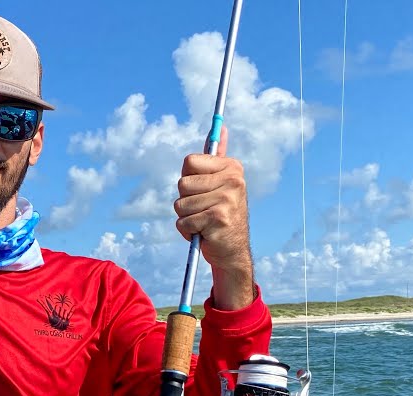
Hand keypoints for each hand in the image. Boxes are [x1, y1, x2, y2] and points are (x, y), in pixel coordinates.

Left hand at [173, 126, 254, 309]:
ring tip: (203, 222)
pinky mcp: (218, 219)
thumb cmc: (220, 214)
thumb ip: (216, 158)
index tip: (202, 189)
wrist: (232, 250)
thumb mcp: (221, 183)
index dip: (188, 179)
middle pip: (181, 184)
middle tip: (203, 210)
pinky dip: (188, 231)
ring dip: (186, 218)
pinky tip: (203, 233)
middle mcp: (233, 181)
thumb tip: (221, 127)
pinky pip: (183, 222)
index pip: (188, 162)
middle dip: (185, 201)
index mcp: (231, 167)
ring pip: (180, 205)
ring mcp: (227, 200)